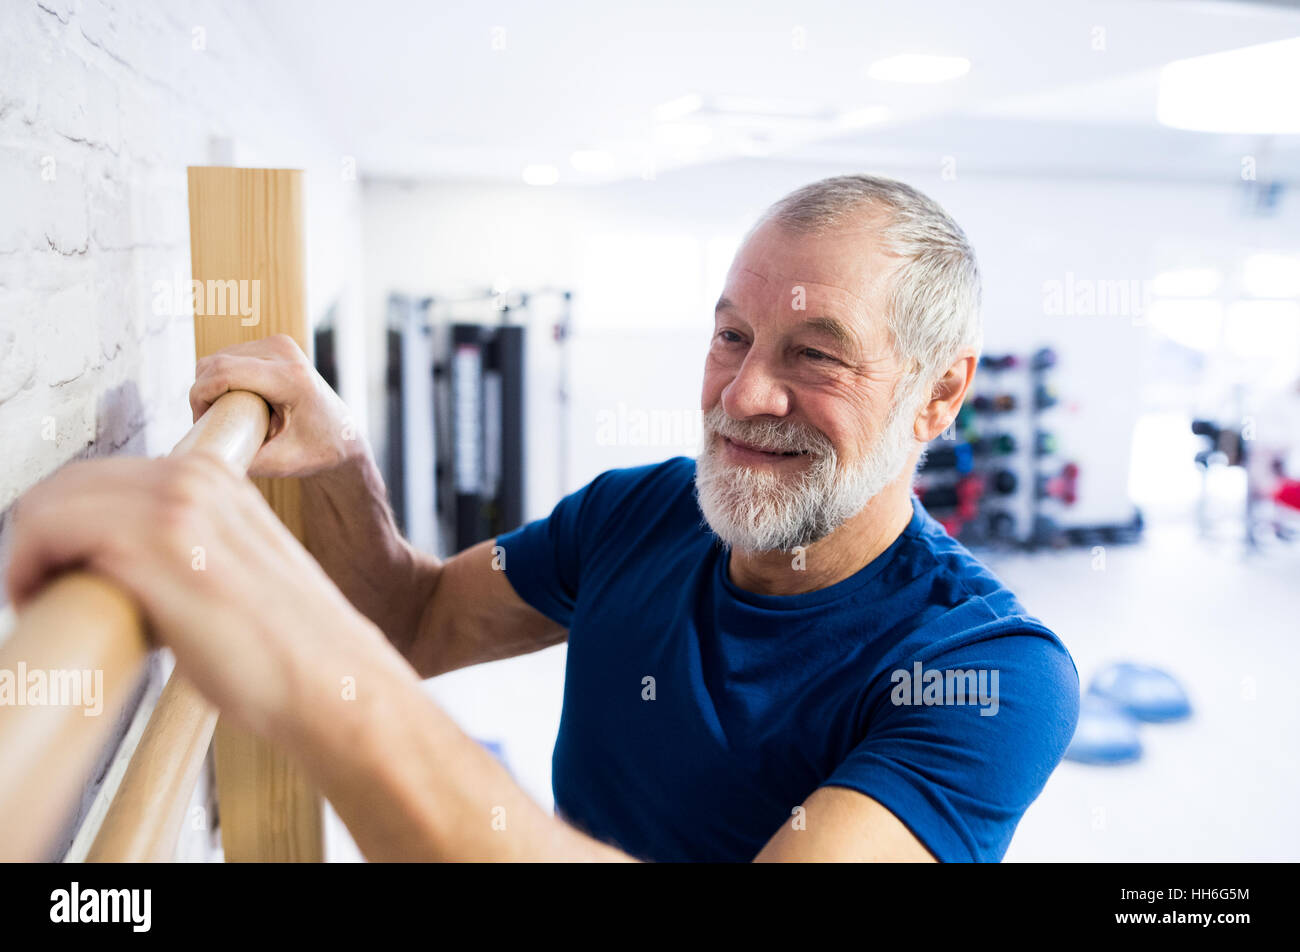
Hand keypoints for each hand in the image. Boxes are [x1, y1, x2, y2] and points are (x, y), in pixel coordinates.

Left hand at [4, 454, 408, 740]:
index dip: (68, 520)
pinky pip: (48, 529)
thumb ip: (189, 548)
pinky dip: (23, 564)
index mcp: (219, 480)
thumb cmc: (289, 650)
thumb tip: (120, 569)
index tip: (62, 565)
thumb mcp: (238, 570)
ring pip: (49, 501)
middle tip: (40, 583)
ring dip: (27, 550)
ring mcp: (177, 507)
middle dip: (39, 532)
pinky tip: (35, 598)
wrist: (332, 683)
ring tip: (38, 596)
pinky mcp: (155, 545)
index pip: (106, 475)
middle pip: (70, 481)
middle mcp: (197, 479)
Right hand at [190, 335, 361, 478]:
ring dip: (213, 387)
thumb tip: (208, 457)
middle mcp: (284, 352)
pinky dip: (223, 379)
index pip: (224, 372)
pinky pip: (230, 358)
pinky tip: (237, 402)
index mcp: (291, 378)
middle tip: (212, 425)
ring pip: (219, 359)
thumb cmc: (318, 450)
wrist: (344, 435)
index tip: (199, 424)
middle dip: (203, 394)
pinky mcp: (274, 345)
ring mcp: (279, 344)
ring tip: (230, 416)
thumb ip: (246, 461)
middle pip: (216, 363)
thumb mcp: (283, 463)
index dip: (200, 396)